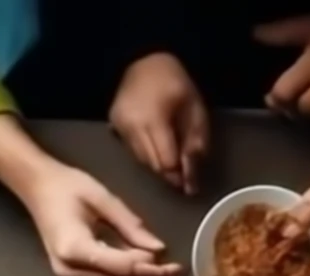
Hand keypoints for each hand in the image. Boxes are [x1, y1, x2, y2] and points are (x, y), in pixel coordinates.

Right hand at [19, 162, 182, 275]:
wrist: (36, 187)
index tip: (176, 268)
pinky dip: (127, 274)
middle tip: (178, 271)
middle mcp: (70, 270)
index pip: (122, 268)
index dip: (151, 270)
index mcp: (74, 249)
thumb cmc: (67, 187)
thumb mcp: (104, 199)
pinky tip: (146, 267)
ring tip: (167, 270)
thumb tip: (159, 249)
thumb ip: (131, 226)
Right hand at [110, 54, 208, 194]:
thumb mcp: (196, 110)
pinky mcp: (113, 125)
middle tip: (183, 176)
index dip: (179, 175)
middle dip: (169, 174)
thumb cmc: (175, 83)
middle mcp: (131, 126)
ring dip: (157, 165)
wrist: (145, 59)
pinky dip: (146, 155)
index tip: (190, 184)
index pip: (166, 162)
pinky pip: (132, 152)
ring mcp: (119, 126)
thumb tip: (191, 182)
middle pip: (152, 166)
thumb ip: (195, 146)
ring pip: (141, 162)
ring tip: (171, 159)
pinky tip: (155, 146)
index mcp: (153, 118)